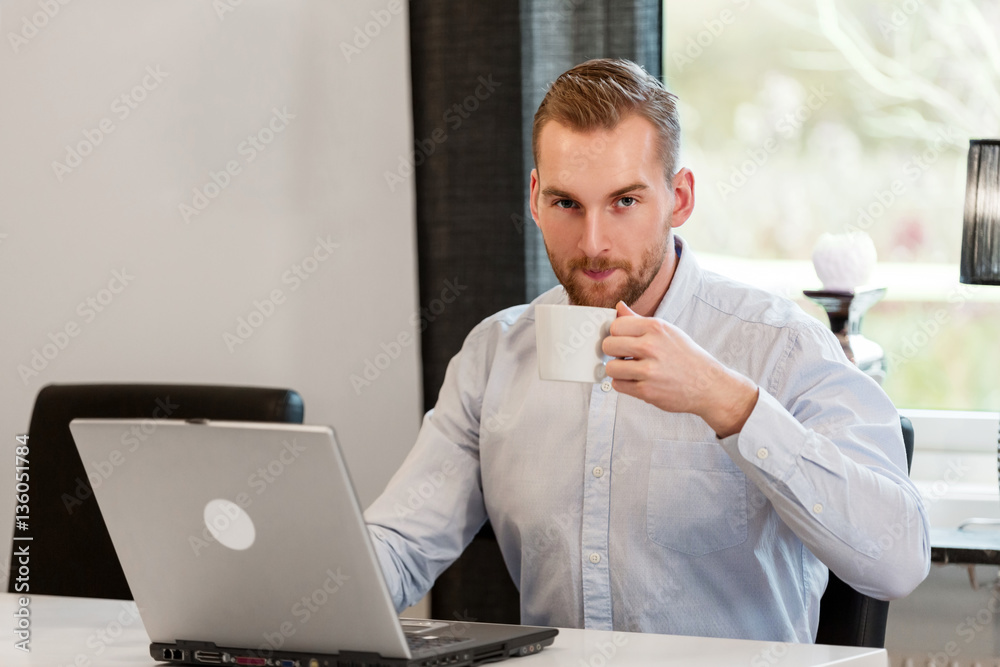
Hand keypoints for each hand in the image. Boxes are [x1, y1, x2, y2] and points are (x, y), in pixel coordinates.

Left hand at [602, 302, 758, 437]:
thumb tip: (618, 307)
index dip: (617, 334)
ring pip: (611, 368)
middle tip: (625, 356)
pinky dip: (625, 384)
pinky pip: (618, 385)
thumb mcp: (667, 332)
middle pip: (608, 345)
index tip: (624, 341)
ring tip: (632, 370)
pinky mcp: (647, 391)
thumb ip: (638, 320)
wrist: (708, 385)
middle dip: (614, 352)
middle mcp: (651, 346)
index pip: (615, 325)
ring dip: (618, 371)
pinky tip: (638, 381)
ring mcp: (649, 370)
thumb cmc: (686, 357)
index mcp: (656, 327)